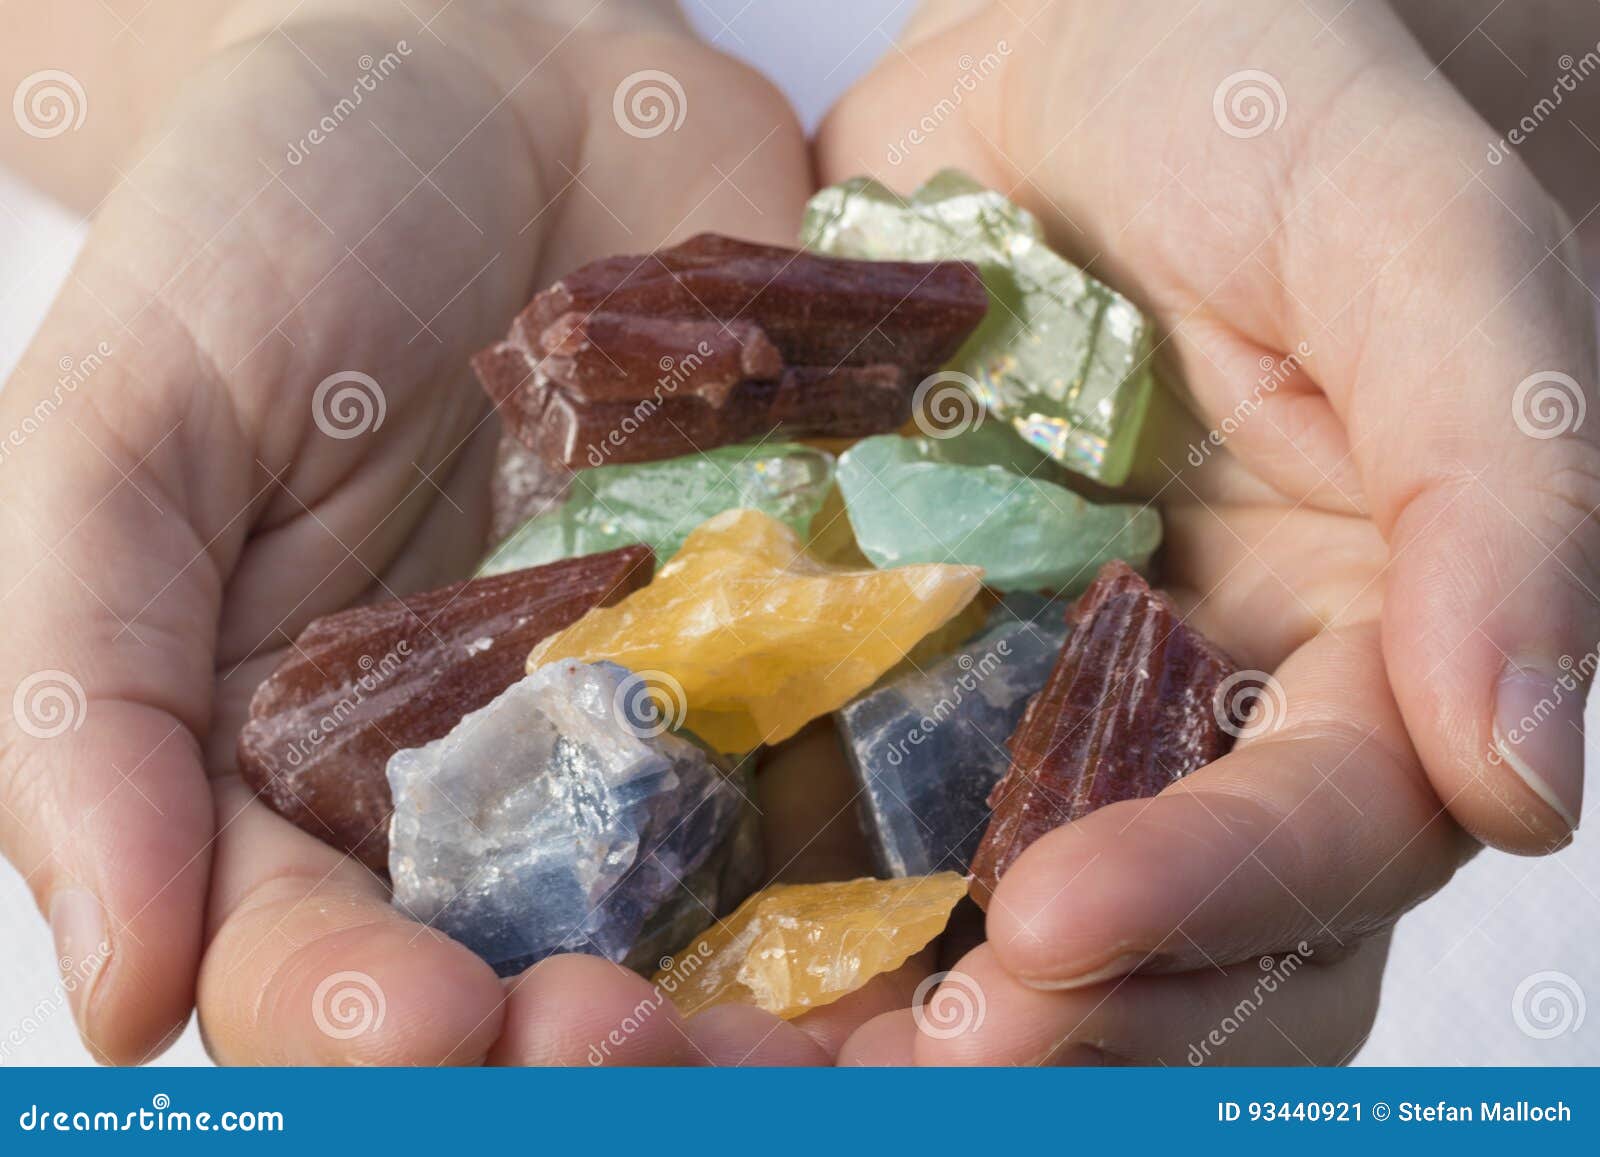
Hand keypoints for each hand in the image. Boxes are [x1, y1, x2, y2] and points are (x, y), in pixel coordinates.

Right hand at [0, 0, 815, 1063]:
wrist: (500, 85)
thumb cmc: (277, 225)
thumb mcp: (127, 426)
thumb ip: (83, 695)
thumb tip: (113, 998)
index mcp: (294, 772)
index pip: (306, 960)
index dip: (355, 1018)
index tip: (428, 1021)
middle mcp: (488, 785)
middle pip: (529, 985)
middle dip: (581, 1047)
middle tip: (629, 1040)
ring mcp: (661, 723)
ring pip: (713, 927)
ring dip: (762, 1008)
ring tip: (810, 1027)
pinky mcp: (797, 644)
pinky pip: (855, 772)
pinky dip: (899, 850)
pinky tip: (947, 891)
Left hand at [816, 0, 1596, 1063]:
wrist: (1064, 43)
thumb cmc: (1259, 102)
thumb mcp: (1409, 240)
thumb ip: (1504, 485)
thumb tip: (1526, 769)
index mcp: (1370, 646)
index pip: (1325, 835)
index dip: (1211, 904)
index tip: (1055, 928)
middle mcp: (1212, 713)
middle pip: (1171, 943)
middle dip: (1049, 1025)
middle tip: (905, 1058)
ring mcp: (1048, 702)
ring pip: (1002, 925)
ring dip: (897, 1013)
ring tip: (760, 1045)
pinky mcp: (904, 665)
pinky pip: (856, 816)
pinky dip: (792, 901)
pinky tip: (687, 945)